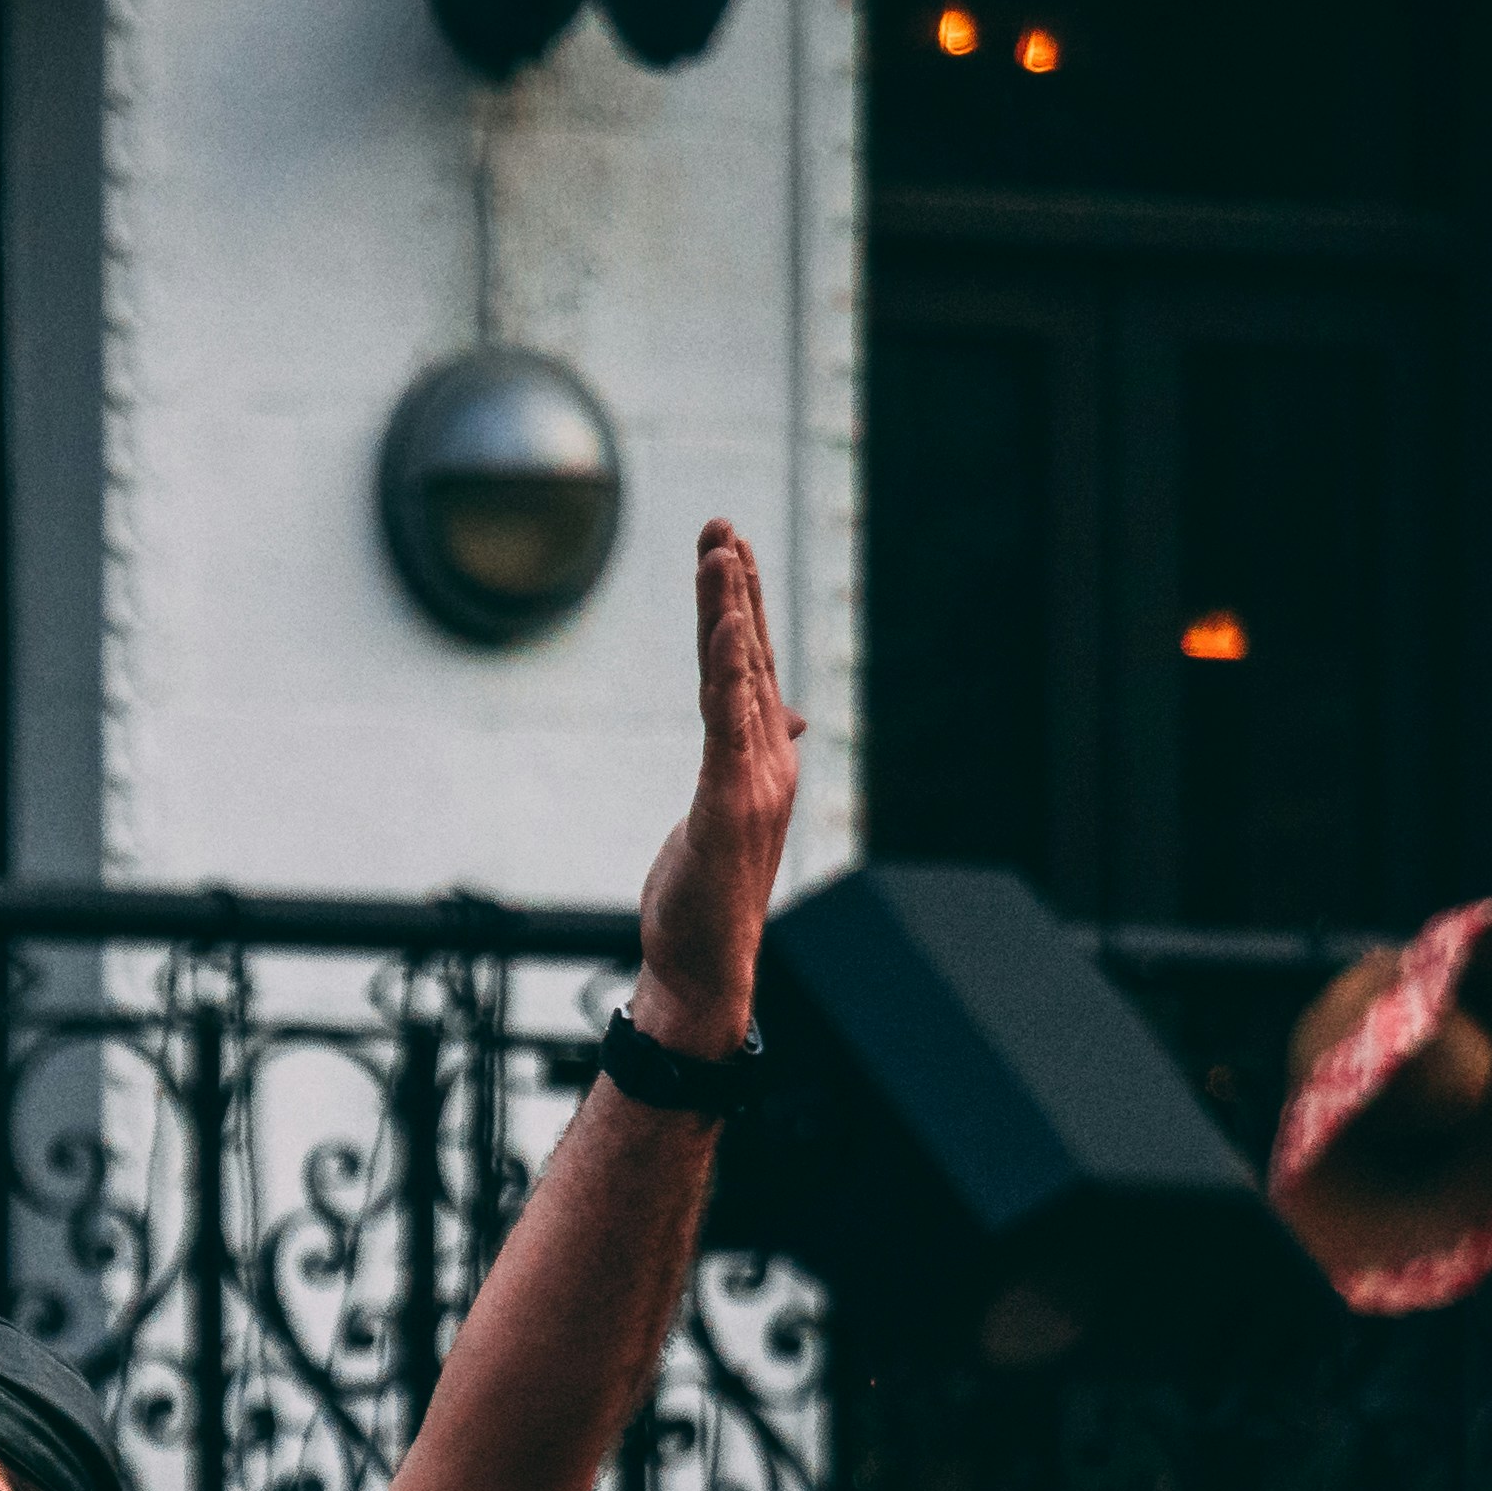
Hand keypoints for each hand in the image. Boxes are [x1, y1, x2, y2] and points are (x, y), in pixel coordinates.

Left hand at [626, 521, 804, 1065]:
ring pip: (740, 679)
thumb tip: (785, 715)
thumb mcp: (725, 811)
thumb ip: (743, 757)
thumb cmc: (708, 897)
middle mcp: (766, 759)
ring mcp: (752, 779)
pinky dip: (726, 672)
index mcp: (761, 757)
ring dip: (730, 612)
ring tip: (720, 552)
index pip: (750, 665)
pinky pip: (726, 724)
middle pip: (748, 655)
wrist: (706, 966)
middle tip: (719, 524)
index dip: (740, 604)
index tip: (725, 547)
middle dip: (734, 587)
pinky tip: (722, 628)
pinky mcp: (728, 803)